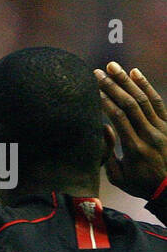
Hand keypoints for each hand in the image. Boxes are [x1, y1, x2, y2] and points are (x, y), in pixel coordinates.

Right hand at [95, 62, 166, 200]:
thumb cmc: (141, 184)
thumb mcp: (118, 177)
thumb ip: (108, 154)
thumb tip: (103, 129)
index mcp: (134, 147)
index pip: (118, 117)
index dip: (105, 100)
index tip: (92, 88)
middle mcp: (149, 134)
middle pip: (129, 104)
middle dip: (113, 86)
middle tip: (99, 72)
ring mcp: (161, 128)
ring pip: (144, 99)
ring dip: (128, 81)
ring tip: (114, 66)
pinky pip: (158, 102)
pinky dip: (146, 86)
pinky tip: (136, 74)